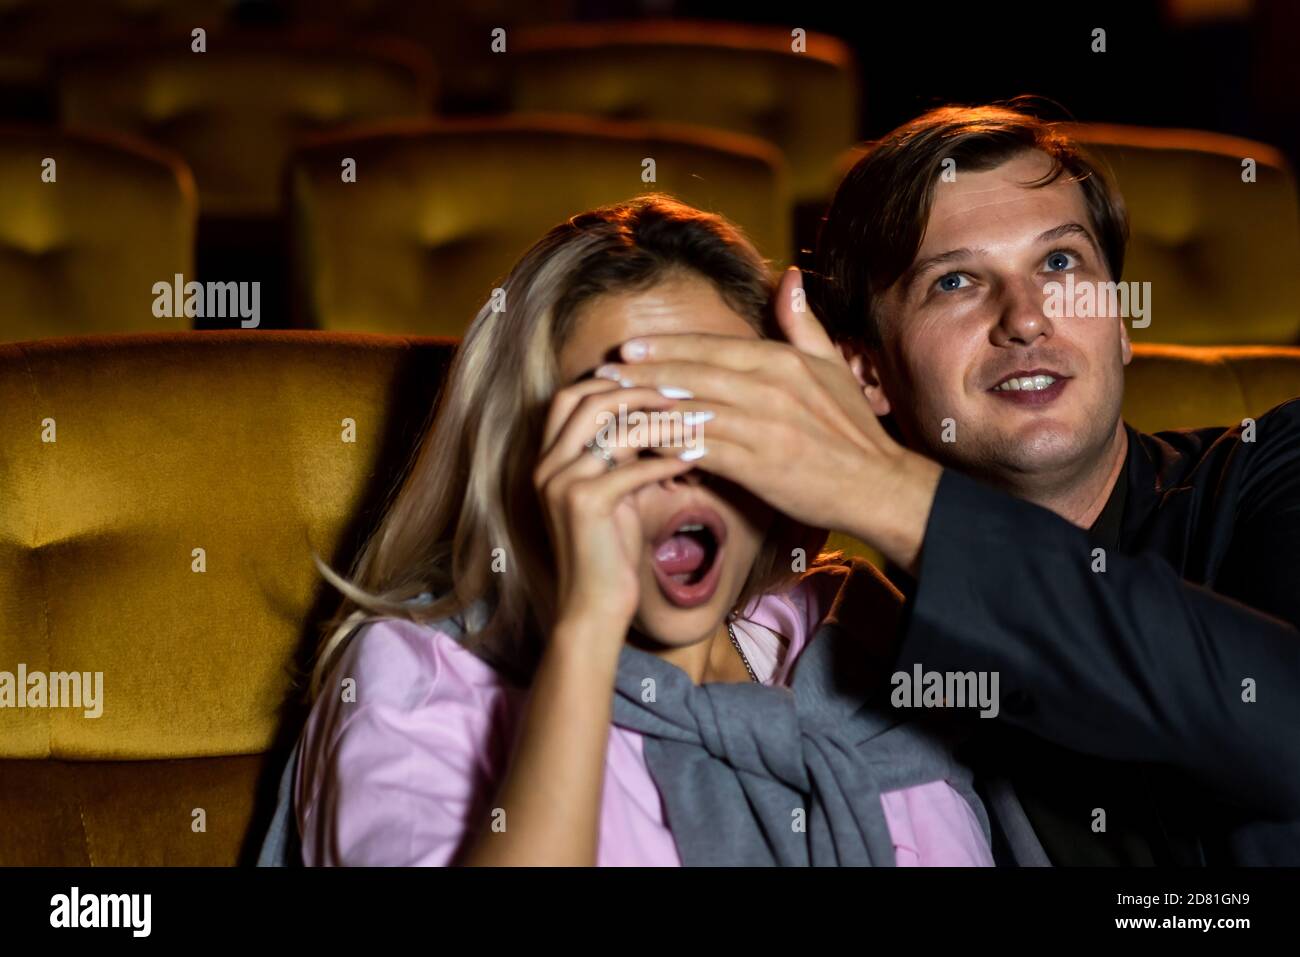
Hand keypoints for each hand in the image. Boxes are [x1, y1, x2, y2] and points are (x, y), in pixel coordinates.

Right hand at [533, 379, 693, 639]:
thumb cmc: (608, 552)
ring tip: (693, 423)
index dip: (611, 383)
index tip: (654, 384)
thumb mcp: (613, 494)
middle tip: (678, 397)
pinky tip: (695, 458)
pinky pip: (633, 468)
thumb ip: (620, 456)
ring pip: (614, 429)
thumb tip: (655, 419)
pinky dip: (668, 459)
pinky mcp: (583, 503)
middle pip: (588, 400)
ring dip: (660, 422)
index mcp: (547, 460)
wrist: (592, 606)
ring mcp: (560, 483)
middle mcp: (546, 466)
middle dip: (637, 392)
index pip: (570, 396)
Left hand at [595, 268, 942, 574]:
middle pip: (693, 375)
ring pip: (692, 410)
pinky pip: (703, 451)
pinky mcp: (759, 466)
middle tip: (604, 373)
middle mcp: (771, 388)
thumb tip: (789, 276)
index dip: (665, 348)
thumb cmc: (853, 429)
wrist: (878, 486)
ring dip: (648, 408)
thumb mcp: (834, 365)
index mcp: (783, 362)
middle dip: (644, 373)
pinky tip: (643, 446)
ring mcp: (764, 427)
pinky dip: (671, 446)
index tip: (628, 347)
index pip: (712, 348)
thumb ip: (803, 323)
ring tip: (612, 407)